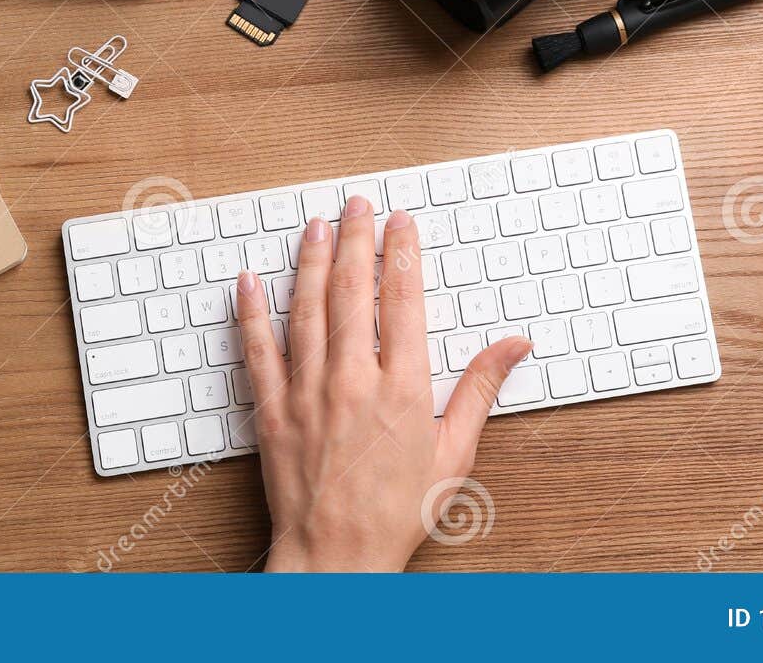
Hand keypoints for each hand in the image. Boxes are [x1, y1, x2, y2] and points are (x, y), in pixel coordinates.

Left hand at [234, 196, 530, 571]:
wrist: (336, 559)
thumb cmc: (397, 513)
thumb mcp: (455, 454)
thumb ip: (480, 390)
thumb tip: (514, 344)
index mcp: (403, 389)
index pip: (403, 301)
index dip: (402, 253)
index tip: (402, 223)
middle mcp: (353, 381)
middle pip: (354, 291)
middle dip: (357, 239)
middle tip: (358, 204)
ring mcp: (308, 392)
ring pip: (307, 309)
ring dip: (312, 261)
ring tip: (316, 225)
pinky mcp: (273, 410)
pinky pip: (258, 350)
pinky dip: (251, 311)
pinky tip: (249, 279)